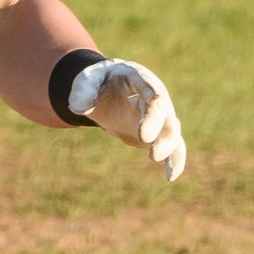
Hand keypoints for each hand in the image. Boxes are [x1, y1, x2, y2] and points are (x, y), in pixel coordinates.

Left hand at [68, 59, 187, 180]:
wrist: (106, 93)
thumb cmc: (99, 83)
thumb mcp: (87, 79)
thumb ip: (83, 89)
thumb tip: (79, 107)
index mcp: (137, 77)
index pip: (146, 82)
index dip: (151, 89)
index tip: (155, 96)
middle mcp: (154, 96)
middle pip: (160, 109)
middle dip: (154, 122)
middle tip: (143, 137)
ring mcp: (159, 117)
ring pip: (170, 130)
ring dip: (166, 144)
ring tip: (154, 156)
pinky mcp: (158, 134)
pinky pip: (173, 148)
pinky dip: (175, 161)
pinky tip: (170, 176)